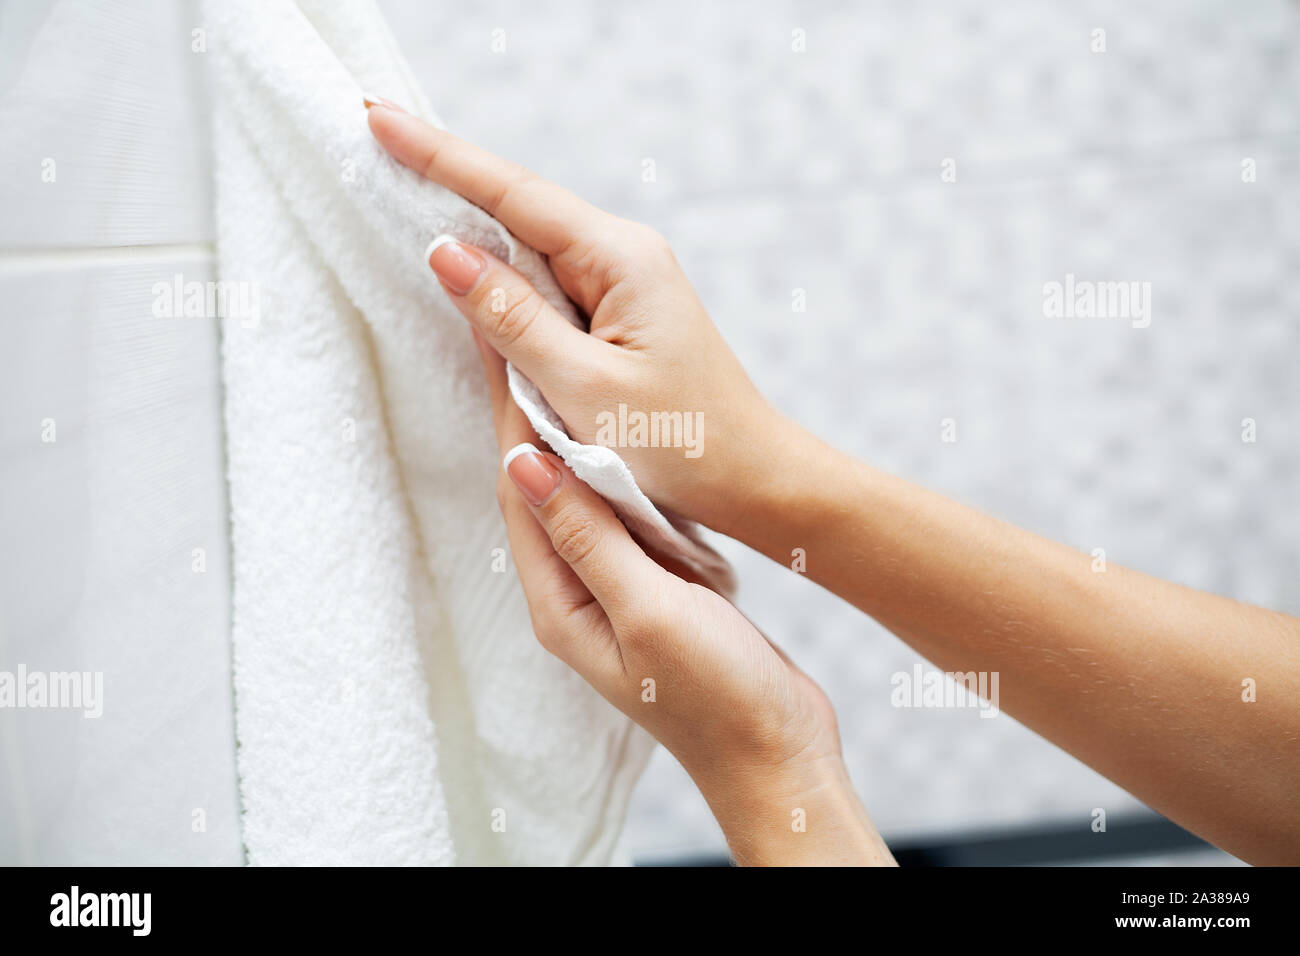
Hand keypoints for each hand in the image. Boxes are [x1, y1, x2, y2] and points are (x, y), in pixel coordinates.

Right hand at [368, 102, 793, 535]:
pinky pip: (546, 288)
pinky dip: (502, 280)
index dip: (440, 158)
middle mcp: (623, 257)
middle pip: (518, 208)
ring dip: (470, 227)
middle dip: (447, 177)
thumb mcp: (586, 389)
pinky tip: (465, 265)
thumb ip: (513, 319)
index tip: (381, 119)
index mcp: (621, 259)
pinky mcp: (617, 319)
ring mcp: (622, 286)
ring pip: (528, 250)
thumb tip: (446, 252)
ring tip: (401, 185)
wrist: (753, 480)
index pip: (513, 195)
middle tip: (377, 136)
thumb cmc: (686, 443)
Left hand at [468, 328, 890, 865]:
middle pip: (539, 490)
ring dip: (570, 437)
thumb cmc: (717, 696)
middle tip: (521, 340)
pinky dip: (615, 471)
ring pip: (579, 498)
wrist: (778, 752)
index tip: (504, 347)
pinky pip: (619, 518)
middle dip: (528, 417)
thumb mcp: (650, 612)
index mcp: (560, 604)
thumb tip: (525, 462)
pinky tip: (622, 437)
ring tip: (563, 369)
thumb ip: (588, 538)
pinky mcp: (651, 590)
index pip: (520, 493)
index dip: (511, 416)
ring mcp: (613, 592)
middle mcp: (575, 595)